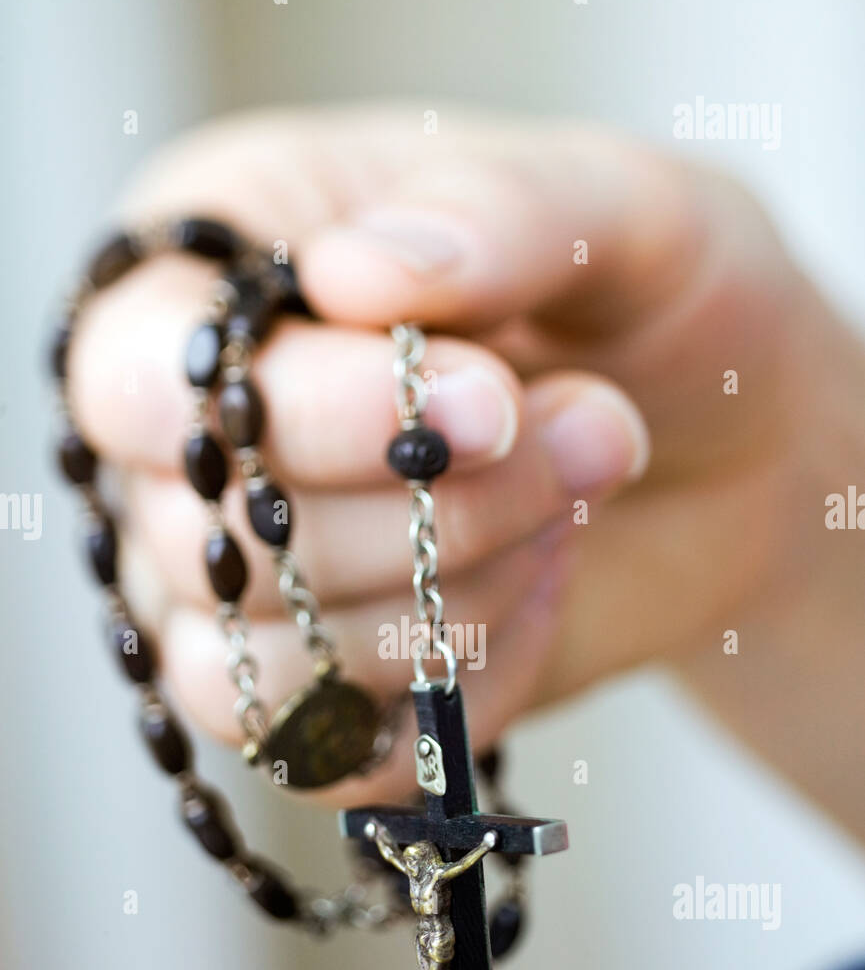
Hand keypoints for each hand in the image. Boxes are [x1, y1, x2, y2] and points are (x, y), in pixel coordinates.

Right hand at [68, 105, 864, 824]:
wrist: (733, 447)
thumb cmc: (656, 302)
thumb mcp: (618, 210)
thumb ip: (493, 217)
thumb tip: (349, 274)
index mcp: (212, 282)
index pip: (139, 380)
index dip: (307, 416)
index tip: (486, 405)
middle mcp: (197, 450)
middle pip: (214, 546)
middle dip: (433, 515)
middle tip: (590, 435)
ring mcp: (246, 585)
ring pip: (259, 673)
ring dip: (447, 609)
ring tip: (562, 518)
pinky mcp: (326, 694)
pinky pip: (334, 759)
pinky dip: (459, 698)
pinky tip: (537, 601)